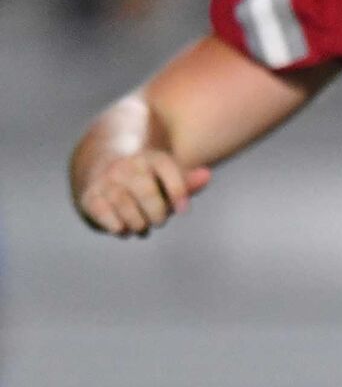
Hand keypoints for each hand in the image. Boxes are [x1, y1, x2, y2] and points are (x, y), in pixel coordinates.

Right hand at [75, 150, 212, 235]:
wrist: (101, 171)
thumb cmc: (145, 183)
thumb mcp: (167, 181)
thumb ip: (187, 183)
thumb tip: (206, 175)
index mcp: (151, 158)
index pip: (168, 170)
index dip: (178, 193)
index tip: (183, 210)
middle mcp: (127, 165)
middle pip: (149, 196)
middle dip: (158, 216)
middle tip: (157, 220)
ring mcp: (107, 180)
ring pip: (129, 211)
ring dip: (139, 226)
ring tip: (140, 226)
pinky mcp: (91, 196)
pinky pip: (108, 218)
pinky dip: (119, 228)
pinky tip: (122, 227)